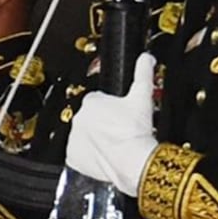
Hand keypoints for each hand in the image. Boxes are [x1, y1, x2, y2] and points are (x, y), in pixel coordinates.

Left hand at [65, 51, 158, 195]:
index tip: (120, 116)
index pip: (98, 101)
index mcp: (91, 102)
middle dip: (103, 123)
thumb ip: (142, 73)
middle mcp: (78, 118)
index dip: (111, 108)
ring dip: (95, 138)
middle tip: (119, 130)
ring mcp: (73, 138)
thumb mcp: (142, 97)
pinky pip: (78, 155)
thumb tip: (146, 58)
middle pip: (91, 119)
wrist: (132, 160)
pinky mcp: (72, 157)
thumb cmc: (135, 130)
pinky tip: (103, 155)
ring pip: (84, 136)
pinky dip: (88, 156)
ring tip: (114, 143)